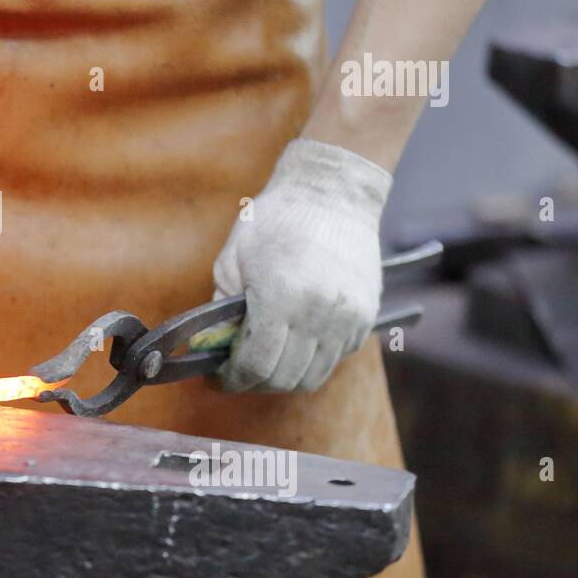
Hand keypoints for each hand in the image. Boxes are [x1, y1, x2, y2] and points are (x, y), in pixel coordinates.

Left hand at [210, 138, 392, 392]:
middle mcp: (319, 314)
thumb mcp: (231, 261)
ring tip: (263, 360)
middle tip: (236, 372)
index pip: (255, 364)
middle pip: (284, 378)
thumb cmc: (275, 221)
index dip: (231, 379)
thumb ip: (221, 312)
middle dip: (254, 382)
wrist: (332, 195)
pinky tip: (293, 342)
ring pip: (312, 376)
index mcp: (280, 297)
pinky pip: (334, 358)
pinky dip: (310, 360)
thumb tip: (212, 349)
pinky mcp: (365, 317)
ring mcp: (347, 318)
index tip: (217, 378)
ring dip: (283, 376)